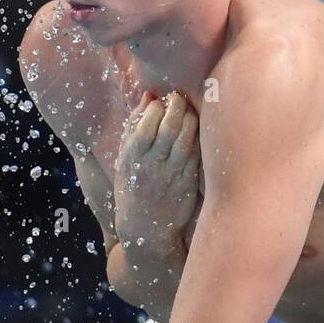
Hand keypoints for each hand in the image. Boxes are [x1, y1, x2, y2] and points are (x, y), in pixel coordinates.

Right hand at [113, 90, 201, 243]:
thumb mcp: (125, 158)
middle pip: (169, 127)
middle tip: (179, 98)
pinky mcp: (189, 182)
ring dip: (191, 118)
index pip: (146, 124)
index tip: (160, 100)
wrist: (145, 226)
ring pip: (187, 137)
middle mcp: (153, 165)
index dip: (156, 107)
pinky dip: (198, 137)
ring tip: (189, 112)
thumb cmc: (133, 186)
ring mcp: (173, 174)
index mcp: (133, 157)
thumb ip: (135, 126)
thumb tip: (148, 95)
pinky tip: (197, 130)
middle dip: (177, 106)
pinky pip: (197, 153)